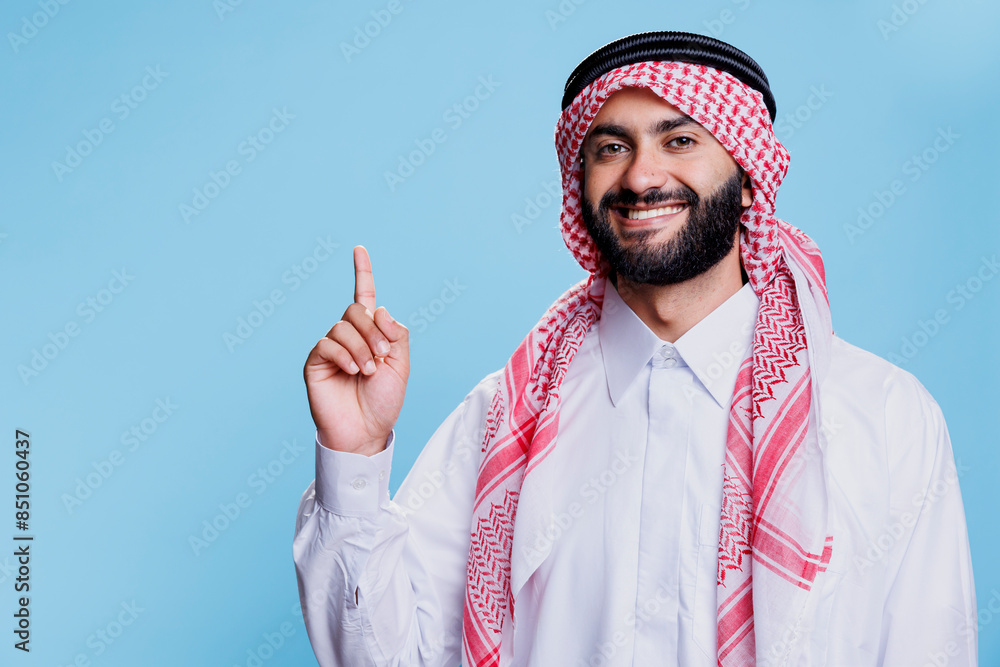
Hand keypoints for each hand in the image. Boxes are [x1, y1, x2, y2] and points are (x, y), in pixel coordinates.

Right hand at [303, 246, 408, 455]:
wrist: (366, 431)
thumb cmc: (384, 401)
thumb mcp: (401, 363)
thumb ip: (395, 332)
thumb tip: (377, 308)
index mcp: (371, 333)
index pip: (364, 296)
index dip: (362, 272)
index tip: (359, 249)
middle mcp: (348, 336)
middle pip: (356, 310)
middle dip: (373, 330)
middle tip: (382, 357)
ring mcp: (330, 348)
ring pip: (343, 327)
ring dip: (361, 348)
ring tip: (367, 371)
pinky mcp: (315, 362)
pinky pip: (327, 343)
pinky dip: (344, 355)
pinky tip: (352, 371)